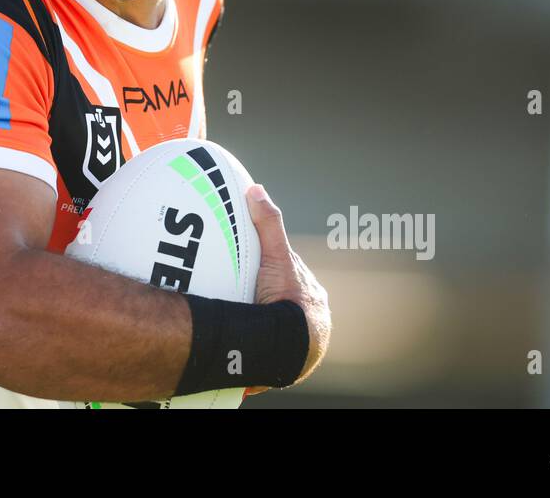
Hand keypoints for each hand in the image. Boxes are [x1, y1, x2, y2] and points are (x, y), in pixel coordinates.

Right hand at [242, 183, 329, 394]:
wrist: (291, 347)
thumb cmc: (287, 300)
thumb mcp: (276, 256)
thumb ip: (267, 224)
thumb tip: (256, 189)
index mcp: (309, 292)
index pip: (286, 274)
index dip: (268, 268)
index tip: (249, 267)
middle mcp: (310, 316)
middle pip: (281, 300)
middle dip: (265, 298)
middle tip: (241, 297)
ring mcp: (301, 340)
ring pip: (278, 326)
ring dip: (262, 324)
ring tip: (239, 324)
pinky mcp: (289, 361)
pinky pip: (271, 348)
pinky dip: (259, 345)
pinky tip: (243, 345)